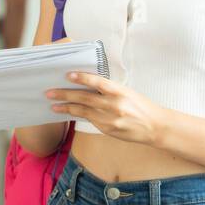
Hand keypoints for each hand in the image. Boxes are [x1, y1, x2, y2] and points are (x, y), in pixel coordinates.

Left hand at [47, 71, 166, 144]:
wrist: (155, 126)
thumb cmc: (140, 106)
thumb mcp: (127, 92)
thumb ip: (108, 90)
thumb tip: (87, 84)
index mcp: (120, 91)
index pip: (98, 82)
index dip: (82, 78)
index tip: (68, 75)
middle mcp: (114, 104)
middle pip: (85, 97)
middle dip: (65, 94)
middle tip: (50, 92)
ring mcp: (110, 118)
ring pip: (83, 111)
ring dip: (66, 107)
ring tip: (53, 105)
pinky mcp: (107, 129)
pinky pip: (88, 120)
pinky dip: (77, 115)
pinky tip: (67, 112)